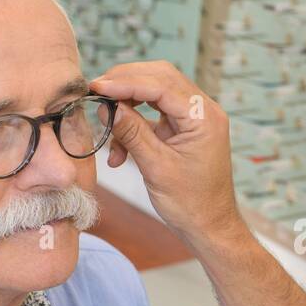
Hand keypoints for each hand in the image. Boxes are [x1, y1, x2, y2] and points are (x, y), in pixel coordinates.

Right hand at [92, 61, 245, 250]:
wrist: (210, 227)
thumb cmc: (190, 204)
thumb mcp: (156, 167)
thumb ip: (132, 132)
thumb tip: (107, 106)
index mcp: (204, 117)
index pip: (161, 84)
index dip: (125, 83)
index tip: (96, 88)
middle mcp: (204, 111)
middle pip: (160, 78)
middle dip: (126, 84)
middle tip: (96, 94)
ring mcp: (195, 118)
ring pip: (156, 92)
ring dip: (128, 106)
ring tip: (107, 126)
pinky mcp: (185, 129)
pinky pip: (156, 114)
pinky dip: (135, 125)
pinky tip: (119, 151)